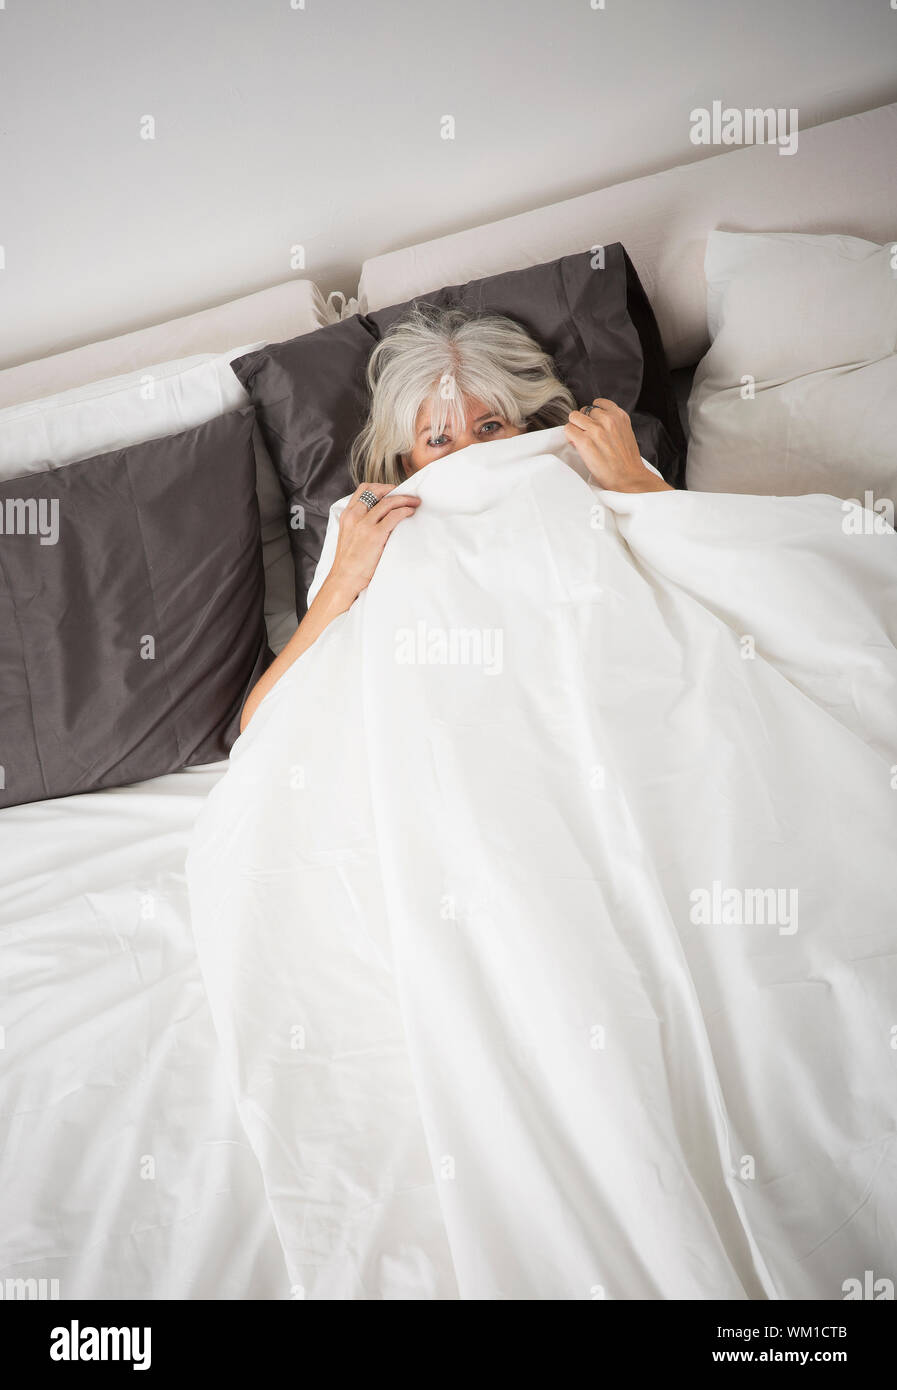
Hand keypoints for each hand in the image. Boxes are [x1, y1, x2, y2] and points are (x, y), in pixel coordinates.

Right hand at [325, 483, 420, 603]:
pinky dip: (405, 511)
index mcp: (347, 515)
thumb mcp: (349, 536)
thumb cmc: (349, 562)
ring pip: (388, 502)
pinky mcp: (375, 535)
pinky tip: (410, 513)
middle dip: (395, 490)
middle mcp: (354, 516)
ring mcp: (364, 524)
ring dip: (404, 499)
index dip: (381, 487)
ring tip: (414, 503)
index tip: (393, 490)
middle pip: (377, 491)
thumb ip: (360, 524)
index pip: (364, 490)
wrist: (344, 579)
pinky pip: (394, 516)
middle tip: (407, 495)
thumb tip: (381, 518)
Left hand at [564, 399, 672, 491]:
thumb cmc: (627, 462)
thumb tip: (593, 422)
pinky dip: (570, 437)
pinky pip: (568, 429)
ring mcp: (596, 429)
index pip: (599, 403)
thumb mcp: (624, 434)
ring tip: (581, 440)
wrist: (629, 479)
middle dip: (583, 422)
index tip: (593, 423)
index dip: (593, 414)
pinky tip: (577, 445)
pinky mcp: (584, 441)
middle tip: (586, 435)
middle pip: (584, 410)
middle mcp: (608, 419)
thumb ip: (611, 424)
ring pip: (574, 417)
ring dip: (575, 428)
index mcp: (620, 416)